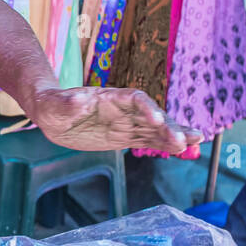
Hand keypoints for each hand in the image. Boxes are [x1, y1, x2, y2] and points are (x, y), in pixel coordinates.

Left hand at [30, 86, 202, 153]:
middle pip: (150, 114)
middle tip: (184, 140)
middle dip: (167, 125)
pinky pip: (148, 139)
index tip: (157, 119)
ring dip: (174, 134)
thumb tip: (79, 99)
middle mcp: (122, 108)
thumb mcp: (51, 105)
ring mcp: (125, 122)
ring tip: (195, 141)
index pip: (133, 99)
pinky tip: (183, 148)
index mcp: (107, 97)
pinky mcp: (125, 136)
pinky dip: (165, 143)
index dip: (146, 108)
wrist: (50, 113)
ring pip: (155, 128)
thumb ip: (65, 103)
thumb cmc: (49, 104)